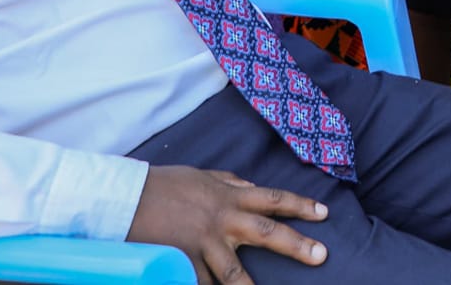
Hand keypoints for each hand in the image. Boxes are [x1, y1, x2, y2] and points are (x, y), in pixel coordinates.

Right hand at [127, 166, 327, 283]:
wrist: (127, 199)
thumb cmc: (166, 185)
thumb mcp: (203, 176)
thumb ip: (231, 183)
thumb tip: (251, 186)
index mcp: (230, 196)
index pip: (274, 199)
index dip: (301, 205)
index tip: (324, 213)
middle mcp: (223, 220)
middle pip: (268, 233)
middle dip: (297, 245)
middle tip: (322, 256)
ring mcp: (203, 245)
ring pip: (235, 272)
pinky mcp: (183, 263)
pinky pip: (200, 283)